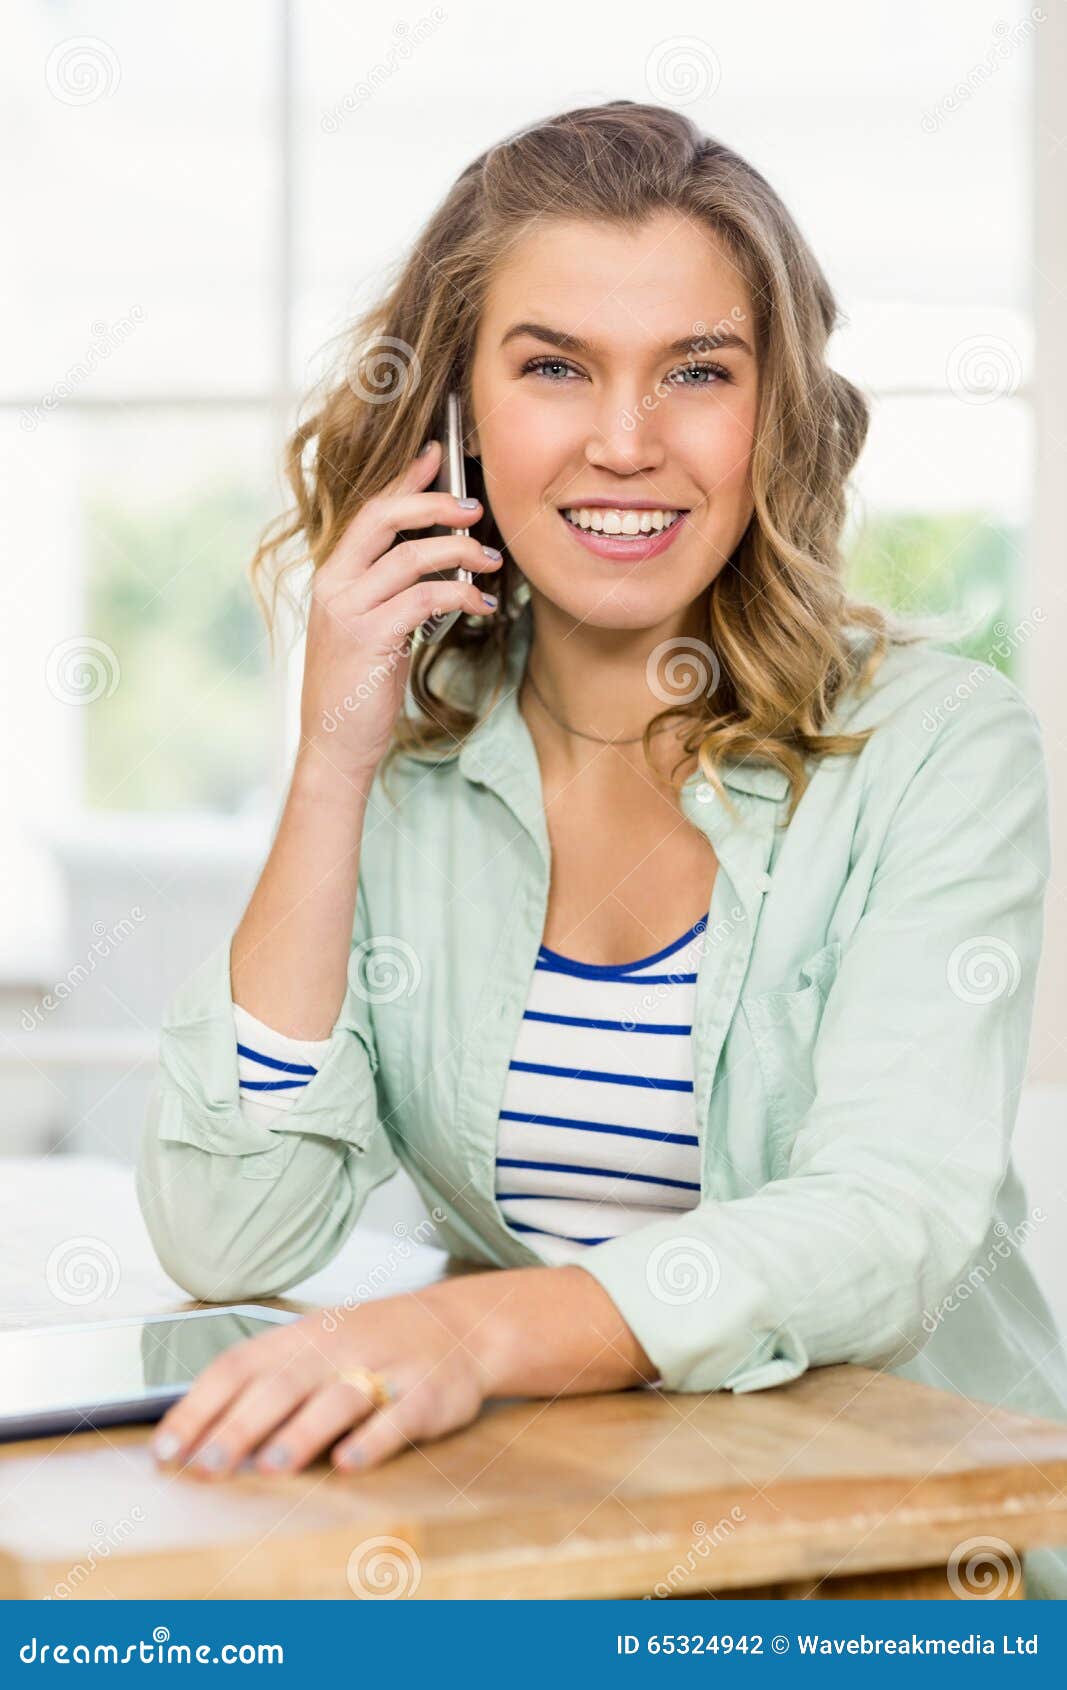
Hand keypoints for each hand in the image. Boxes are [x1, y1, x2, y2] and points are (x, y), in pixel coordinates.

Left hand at [150, 1287, 494, 1478]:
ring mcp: (385, 1369)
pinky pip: (399, 1417)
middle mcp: (338, 1348)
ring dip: (302, 1432)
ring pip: (338, 1398)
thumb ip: (264, 1382)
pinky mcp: (428, 1394)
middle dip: (241, 1426)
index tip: (166, 1450)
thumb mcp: (315, 1345)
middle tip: (206, 1465)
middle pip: (282, 1384)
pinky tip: (350, 1463)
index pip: (239, 1366)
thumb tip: (195, 1433)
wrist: (461, 1327)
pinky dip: (373, 1440)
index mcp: (301, 1337)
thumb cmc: (371, 1345)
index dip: (199, 1407)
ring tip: (271, 1466)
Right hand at [297, 439, 501, 786]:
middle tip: (474, 508)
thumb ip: (389, 592)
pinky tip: (481, 605)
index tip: (436, 456)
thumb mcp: (371, 630)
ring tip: (491, 563)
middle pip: (383, 518)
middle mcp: (333, 585)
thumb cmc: (358, 689)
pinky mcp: (368, 637)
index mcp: (332, 577)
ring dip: (459, 554)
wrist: (335, 744)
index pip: (370, 512)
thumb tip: (435, 560)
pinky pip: (423, 598)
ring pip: (410, 556)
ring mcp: (347, 610)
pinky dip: (460, 595)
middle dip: (433, 503)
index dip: (404, 480)